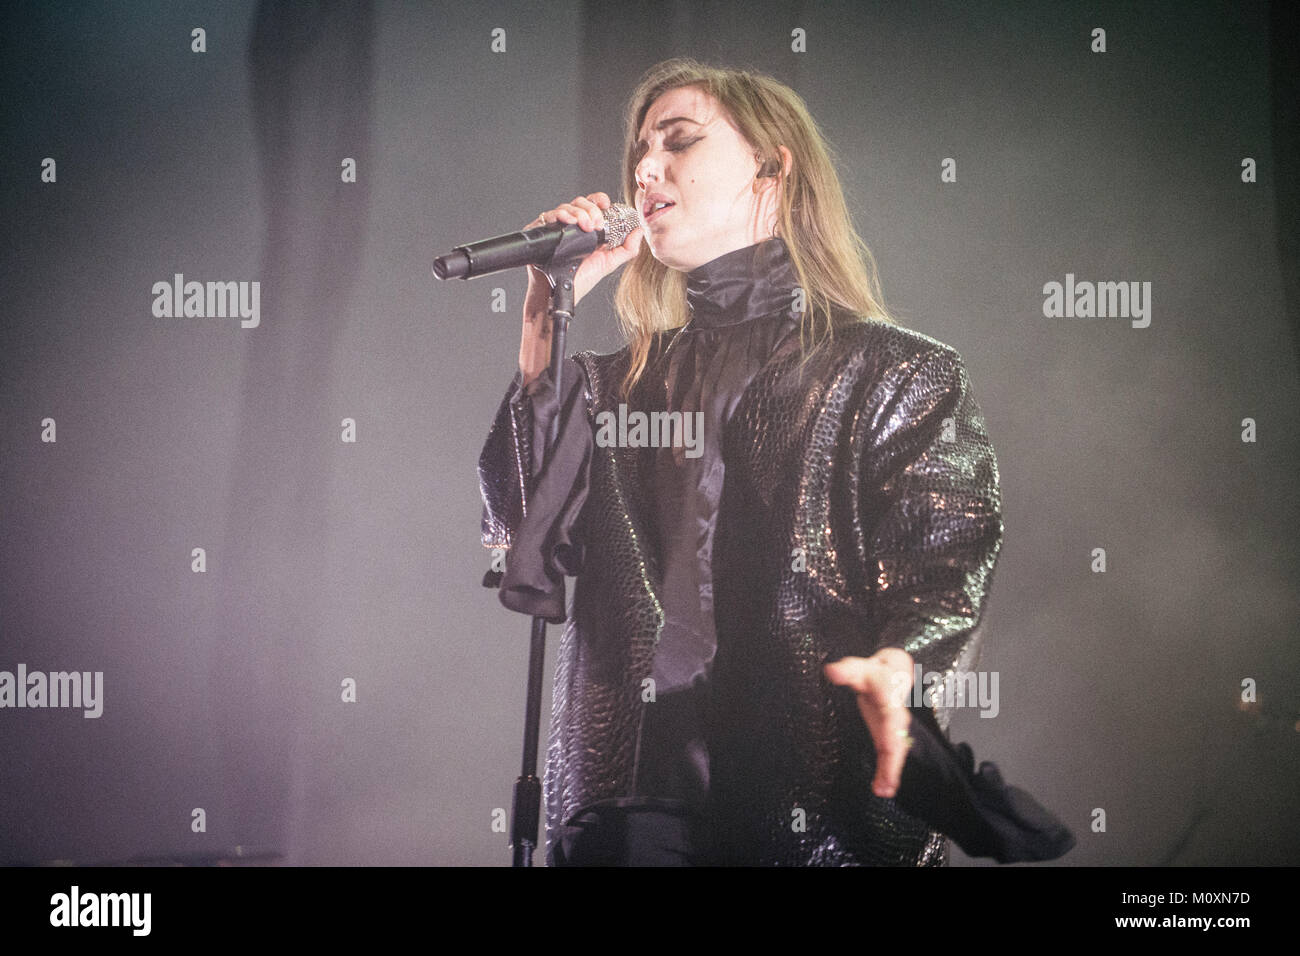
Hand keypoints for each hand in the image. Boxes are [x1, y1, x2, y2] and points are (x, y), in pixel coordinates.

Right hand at [520, 192, 643, 384]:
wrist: (562, 293)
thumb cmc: (581, 279)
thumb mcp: (608, 263)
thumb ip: (626, 249)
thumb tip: (639, 231)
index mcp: (586, 228)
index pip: (592, 204)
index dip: (599, 200)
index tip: (606, 205)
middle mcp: (571, 225)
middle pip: (579, 203)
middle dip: (590, 210)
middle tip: (596, 224)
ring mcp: (556, 227)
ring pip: (565, 207)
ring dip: (577, 213)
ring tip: (584, 226)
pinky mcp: (542, 231)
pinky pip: (548, 216)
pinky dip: (559, 215)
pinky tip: (568, 223)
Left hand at [824, 648, 914, 797]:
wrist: (891, 675)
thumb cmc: (872, 673)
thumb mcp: (858, 669)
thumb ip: (846, 671)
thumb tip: (830, 670)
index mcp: (890, 703)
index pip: (891, 721)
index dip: (891, 736)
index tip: (888, 750)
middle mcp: (896, 720)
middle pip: (896, 744)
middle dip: (892, 765)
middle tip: (886, 786)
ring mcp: (893, 731)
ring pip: (894, 755)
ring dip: (889, 774)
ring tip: (883, 791)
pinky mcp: (887, 738)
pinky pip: (889, 757)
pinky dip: (887, 773)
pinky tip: (882, 789)